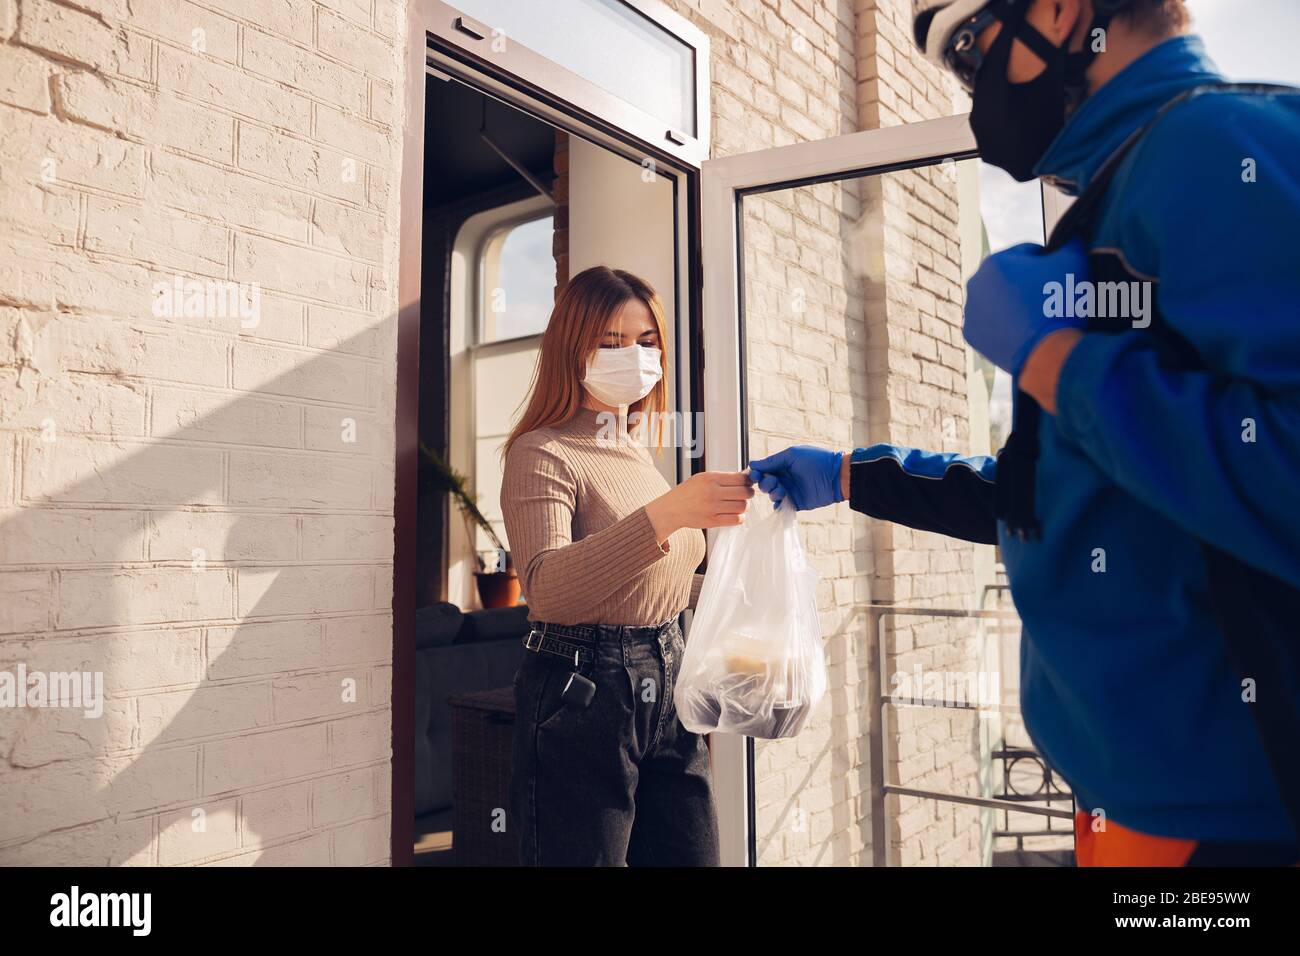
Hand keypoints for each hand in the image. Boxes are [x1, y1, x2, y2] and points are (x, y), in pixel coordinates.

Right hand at [645, 471, 753, 539]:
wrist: (672, 509)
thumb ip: (723, 478)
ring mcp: (712, 507)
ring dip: (744, 506)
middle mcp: (712, 492)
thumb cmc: (689, 492)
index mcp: (710, 478)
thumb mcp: (703, 478)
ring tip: (738, 505)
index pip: (740, 478)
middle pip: (744, 492)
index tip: (748, 483)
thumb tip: (747, 476)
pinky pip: (736, 519)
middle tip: (746, 495)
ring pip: (742, 506)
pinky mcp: (712, 521)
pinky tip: (734, 514)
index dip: (748, 481)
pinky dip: (739, 517)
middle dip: (749, 493)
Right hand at [747, 445, 843, 510]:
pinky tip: (780, 503)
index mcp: (782, 465)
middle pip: (765, 483)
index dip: (757, 473)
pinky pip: (782, 506)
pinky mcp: (796, 503)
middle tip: (774, 482)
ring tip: (781, 491)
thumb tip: (752, 463)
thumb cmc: (816, 461)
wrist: (835, 476)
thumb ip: (772, 461)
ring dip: (773, 493)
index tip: (754, 475)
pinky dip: (778, 506)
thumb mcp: (792, 455)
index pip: (763, 470)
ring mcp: (790, 491)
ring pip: (772, 495)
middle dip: (765, 483)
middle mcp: (785, 478)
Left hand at [964, 238, 1088, 376]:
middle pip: (1010, 277)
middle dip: (1028, 283)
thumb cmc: (1058, 303)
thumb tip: (1071, 236)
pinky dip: (1005, 324)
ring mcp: (970, 311)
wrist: (1047, 351)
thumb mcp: (1073, 261)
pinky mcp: (972, 335)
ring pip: (1000, 300)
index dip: (1048, 263)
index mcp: (994, 261)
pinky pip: (992, 323)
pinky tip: (1023, 330)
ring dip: (1015, 303)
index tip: (1058, 278)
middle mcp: (975, 284)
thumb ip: (1070, 241)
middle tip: (1049, 297)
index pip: (1028, 253)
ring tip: (1037, 315)